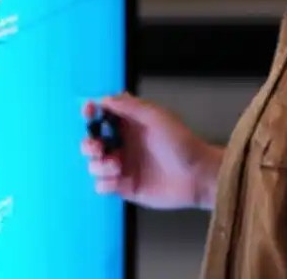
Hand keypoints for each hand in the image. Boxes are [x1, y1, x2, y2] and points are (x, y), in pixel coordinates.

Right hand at [81, 93, 224, 209]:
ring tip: (116, 166)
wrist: (198, 176)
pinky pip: (101, 186)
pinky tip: (118, 179)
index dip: (90, 113)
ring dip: (98, 165)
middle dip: (88, 144)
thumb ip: (129, 106)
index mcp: (128, 125)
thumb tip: (103, 99)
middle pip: (91, 142)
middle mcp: (122, 145)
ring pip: (93, 165)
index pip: (100, 116)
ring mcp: (122, 167)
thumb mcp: (156, 117)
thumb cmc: (181, 142)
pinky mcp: (125, 187)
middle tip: (97, 148)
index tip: (89, 112)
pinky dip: (104, 183)